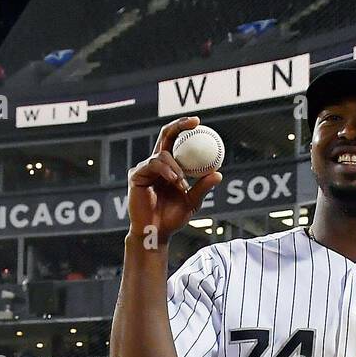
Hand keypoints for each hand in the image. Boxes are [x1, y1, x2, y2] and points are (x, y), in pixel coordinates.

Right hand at [127, 116, 222, 243]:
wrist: (156, 233)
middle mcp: (156, 164)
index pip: (176, 141)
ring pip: (162, 155)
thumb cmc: (172, 218)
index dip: (185, 128)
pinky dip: (166, 171)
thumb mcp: (192, 202)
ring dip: (176, 167)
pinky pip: (153, 165)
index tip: (199, 123)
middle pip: (166, 135)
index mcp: (169, 167)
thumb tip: (218, 173)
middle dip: (179, 125)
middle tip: (194, 123)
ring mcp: (145, 168)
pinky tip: (174, 180)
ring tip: (182, 183)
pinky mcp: (137, 175)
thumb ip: (202, 187)